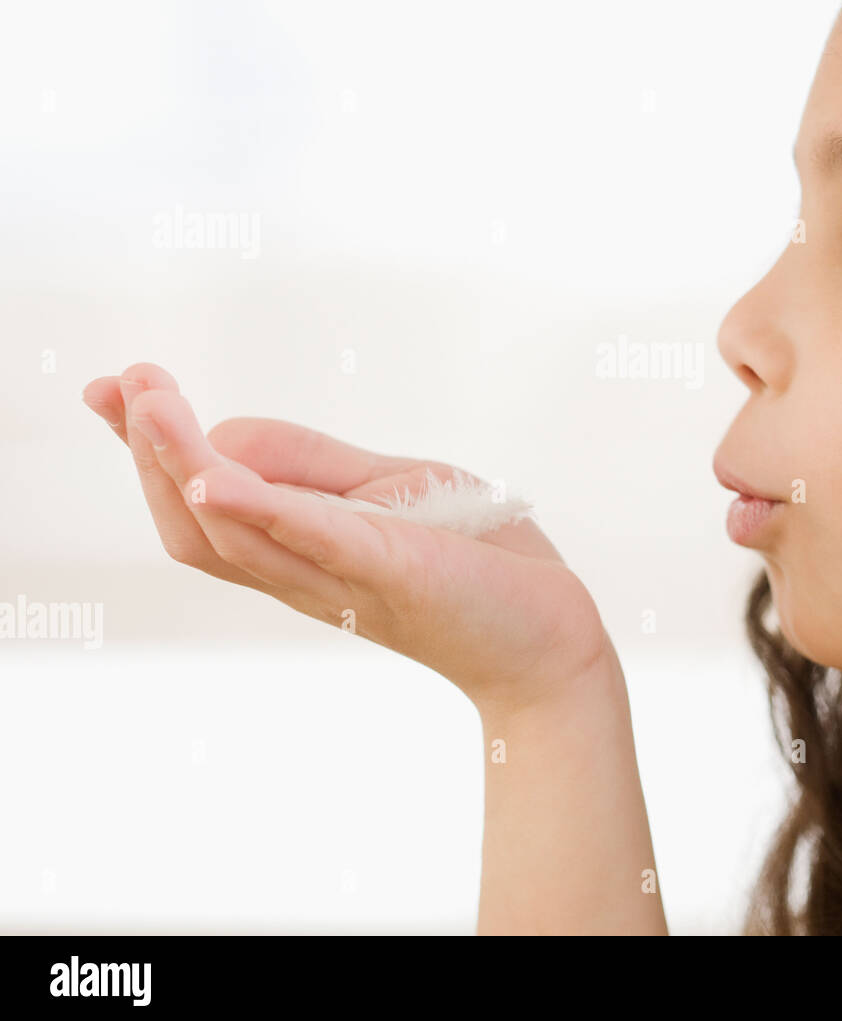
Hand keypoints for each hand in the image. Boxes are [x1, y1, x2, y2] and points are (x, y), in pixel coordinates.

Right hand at [82, 362, 609, 713]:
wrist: (551, 637)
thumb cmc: (474, 560)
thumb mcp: (388, 492)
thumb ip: (312, 465)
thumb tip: (227, 430)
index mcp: (301, 550)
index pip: (203, 501)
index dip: (150, 449)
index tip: (112, 389)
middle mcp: (305, 573)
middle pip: (195, 524)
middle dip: (150, 450)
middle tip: (122, 383)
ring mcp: (344, 578)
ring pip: (235, 534)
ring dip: (181, 463)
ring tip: (149, 403)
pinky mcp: (393, 572)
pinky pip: (316, 541)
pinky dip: (263, 509)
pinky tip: (216, 479)